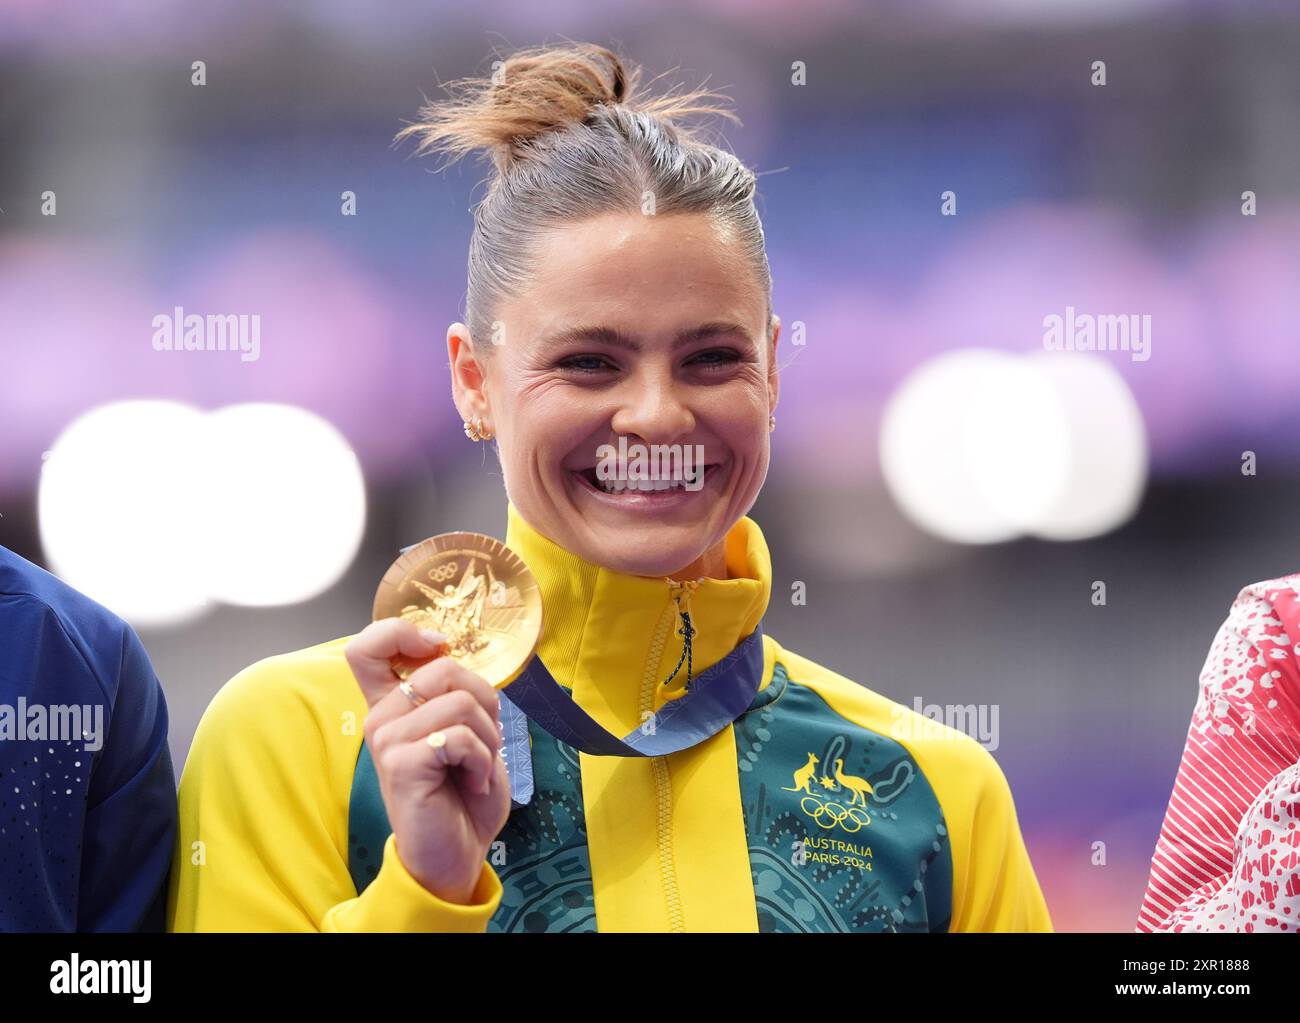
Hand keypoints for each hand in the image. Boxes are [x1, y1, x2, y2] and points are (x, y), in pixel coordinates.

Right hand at [346, 619, 510, 903]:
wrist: (455, 855)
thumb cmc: (463, 794)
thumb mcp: (466, 732)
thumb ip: (456, 694)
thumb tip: (458, 657)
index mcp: (393, 705)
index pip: (368, 646)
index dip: (404, 632)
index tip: (439, 648)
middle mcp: (382, 718)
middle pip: (443, 667)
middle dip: (486, 701)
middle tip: (485, 741)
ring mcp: (387, 740)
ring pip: (460, 702)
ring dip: (489, 737)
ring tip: (478, 766)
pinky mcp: (401, 764)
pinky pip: (460, 736)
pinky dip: (482, 760)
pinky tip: (473, 783)